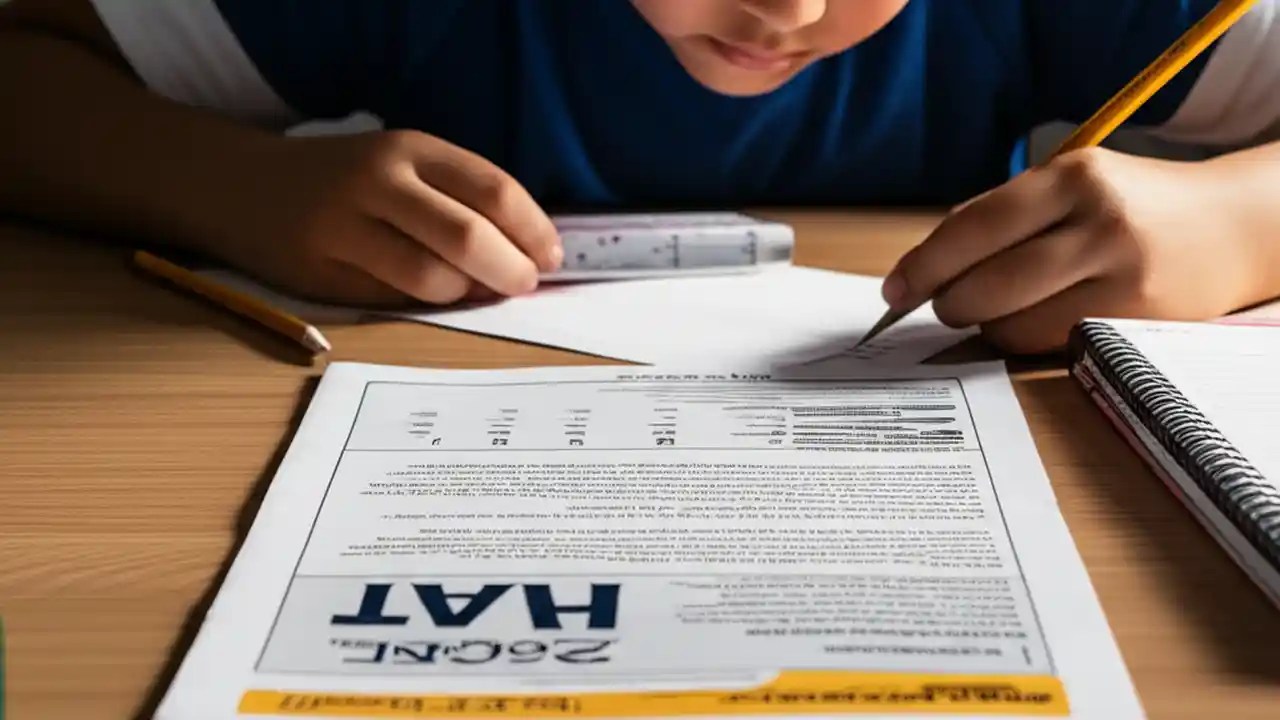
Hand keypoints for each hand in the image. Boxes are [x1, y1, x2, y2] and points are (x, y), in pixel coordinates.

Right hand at [214, 130, 561, 305]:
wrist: (243, 186)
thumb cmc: (348, 181)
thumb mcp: (404, 165)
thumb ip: (460, 200)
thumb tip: (528, 254)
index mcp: (410, 149)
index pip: (493, 190)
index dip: (533, 230)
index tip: (552, 257)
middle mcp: (376, 181)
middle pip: (468, 237)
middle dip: (509, 271)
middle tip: (521, 284)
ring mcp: (344, 227)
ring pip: (431, 278)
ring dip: (465, 294)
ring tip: (471, 290)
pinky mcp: (320, 272)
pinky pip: (392, 301)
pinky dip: (423, 306)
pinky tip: (430, 298)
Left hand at [881, 147, 1259, 353]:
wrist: (1229, 228)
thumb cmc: (1127, 206)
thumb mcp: (1070, 185)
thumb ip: (1000, 218)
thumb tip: (922, 268)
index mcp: (1073, 177)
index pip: (973, 228)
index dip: (923, 265)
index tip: (893, 291)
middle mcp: (1099, 223)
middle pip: (985, 285)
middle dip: (948, 302)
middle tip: (942, 304)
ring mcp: (1121, 277)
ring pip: (1012, 325)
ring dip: (986, 326)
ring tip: (997, 308)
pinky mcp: (1133, 322)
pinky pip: (1047, 345)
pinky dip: (1023, 339)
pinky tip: (1034, 320)